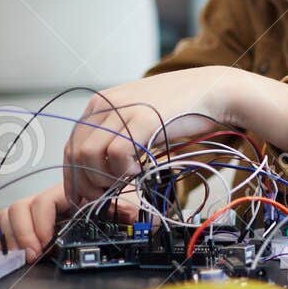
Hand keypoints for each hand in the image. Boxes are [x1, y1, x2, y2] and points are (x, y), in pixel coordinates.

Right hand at [0, 182, 138, 262]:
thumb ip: (128, 214)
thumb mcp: (125, 209)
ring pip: (10, 214)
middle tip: (33, 256)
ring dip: (13, 237)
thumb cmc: (118, 207)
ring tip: (24, 256)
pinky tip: (9, 253)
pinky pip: (6, 225)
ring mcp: (38, 213)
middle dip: (23, 234)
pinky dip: (3, 238)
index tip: (44, 246)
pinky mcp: (30, 225)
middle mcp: (50, 201)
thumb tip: (138, 222)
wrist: (118, 209)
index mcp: (71, 194)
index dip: (40, 224)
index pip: (44, 203)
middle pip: (20, 208)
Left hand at [63, 67, 246, 206]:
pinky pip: (116, 154)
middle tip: (104, 197)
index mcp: (101, 103)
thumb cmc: (183, 109)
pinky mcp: (141, 118)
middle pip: (76, 153)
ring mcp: (122, 109)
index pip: (71, 145)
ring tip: (128, 180)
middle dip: (87, 183)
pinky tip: (141, 169)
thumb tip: (101, 173)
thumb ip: (119, 138)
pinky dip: (125, 170)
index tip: (84, 196)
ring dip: (105, 177)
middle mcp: (105, 103)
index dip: (75, 176)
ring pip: (89, 155)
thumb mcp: (141, 121)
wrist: (215, 91)